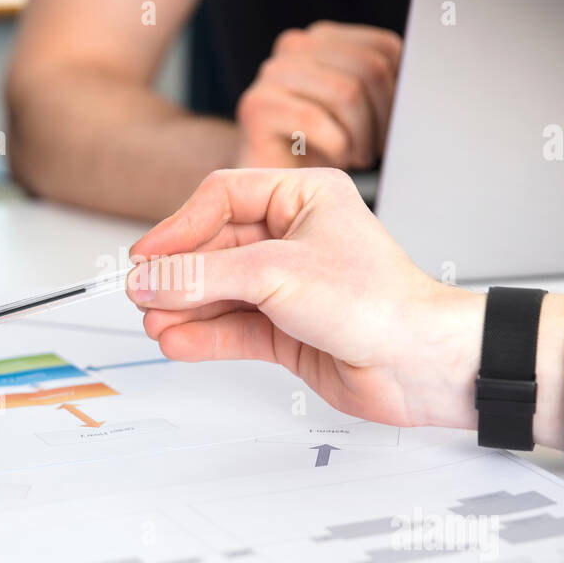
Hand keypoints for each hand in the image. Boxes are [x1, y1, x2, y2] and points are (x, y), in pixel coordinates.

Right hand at [125, 168, 563, 446]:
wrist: (420, 364)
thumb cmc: (379, 302)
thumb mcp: (277, 275)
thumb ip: (204, 276)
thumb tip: (150, 279)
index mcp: (304, 198)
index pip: (222, 198)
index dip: (179, 225)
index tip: (147, 255)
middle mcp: (295, 238)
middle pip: (215, 247)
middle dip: (178, 274)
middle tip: (143, 293)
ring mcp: (290, 286)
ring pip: (220, 291)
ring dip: (185, 308)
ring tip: (155, 322)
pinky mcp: (288, 329)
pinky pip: (233, 327)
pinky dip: (204, 335)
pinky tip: (177, 341)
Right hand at [233, 21, 401, 171]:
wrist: (265, 178)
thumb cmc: (316, 146)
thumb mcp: (356, 109)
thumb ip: (381, 86)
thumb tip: (421, 81)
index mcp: (324, 38)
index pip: (385, 47)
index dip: (401, 91)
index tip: (396, 125)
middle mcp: (295, 46)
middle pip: (370, 68)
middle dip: (383, 118)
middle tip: (376, 149)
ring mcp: (272, 72)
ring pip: (347, 93)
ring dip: (360, 137)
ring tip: (355, 156)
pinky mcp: (256, 105)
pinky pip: (314, 120)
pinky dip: (334, 147)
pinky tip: (332, 159)